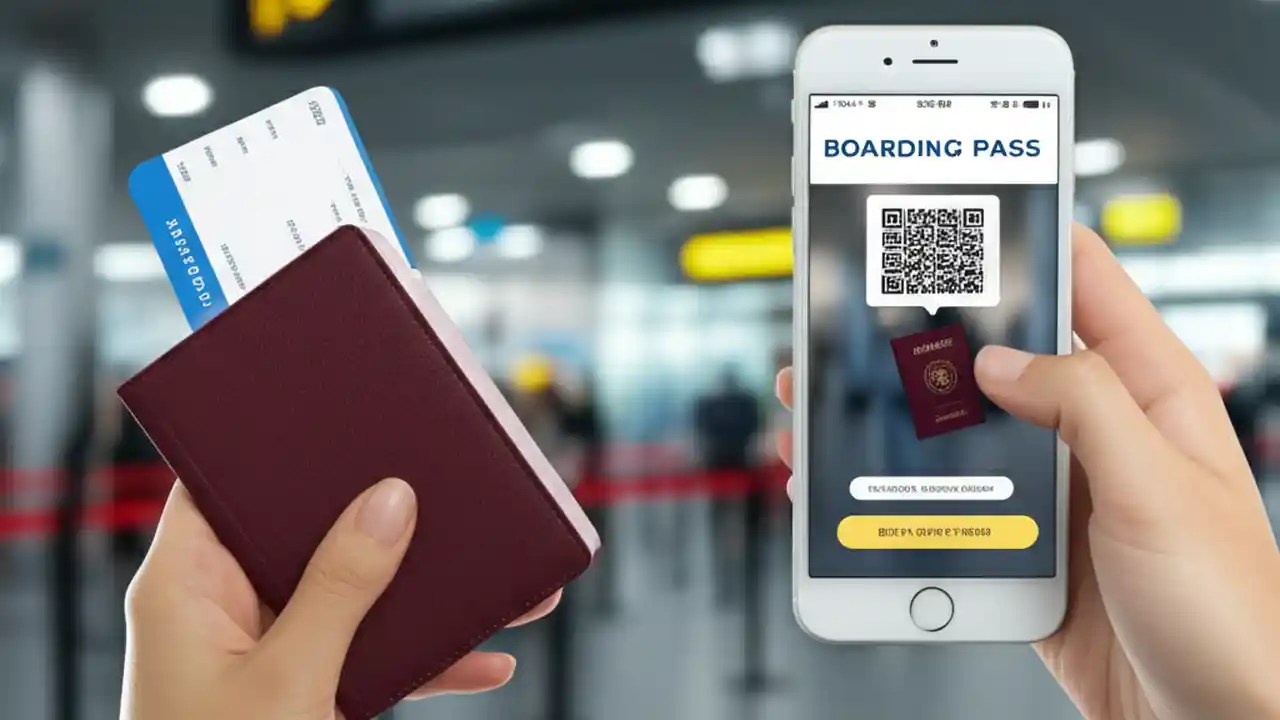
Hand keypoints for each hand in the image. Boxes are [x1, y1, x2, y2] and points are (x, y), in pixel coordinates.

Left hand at [122, 477, 560, 719]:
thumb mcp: (287, 679)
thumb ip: (340, 588)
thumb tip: (391, 500)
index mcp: (186, 586)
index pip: (223, 483)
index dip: (276, 444)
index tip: (340, 411)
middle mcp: (223, 607)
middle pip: (305, 532)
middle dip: (380, 513)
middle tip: (439, 473)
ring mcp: (266, 650)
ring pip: (351, 595)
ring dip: (421, 590)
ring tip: (495, 568)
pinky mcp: (302, 691)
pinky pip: (369, 656)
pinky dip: (423, 658)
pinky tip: (487, 657)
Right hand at [775, 224, 1279, 719]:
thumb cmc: (1234, 617)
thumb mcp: (1159, 491)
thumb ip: (1082, 406)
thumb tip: (1000, 358)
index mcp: (1152, 396)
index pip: (1086, 285)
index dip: (1027, 241)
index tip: (961, 215)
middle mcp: (1099, 434)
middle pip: (999, 359)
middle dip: (926, 338)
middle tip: (854, 319)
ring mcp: (1059, 494)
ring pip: (962, 436)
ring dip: (898, 422)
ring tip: (827, 407)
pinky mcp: (1025, 550)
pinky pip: (952, 504)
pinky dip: (900, 494)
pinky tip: (858, 490)